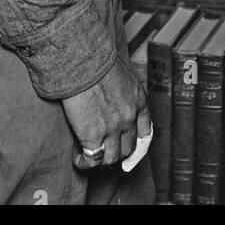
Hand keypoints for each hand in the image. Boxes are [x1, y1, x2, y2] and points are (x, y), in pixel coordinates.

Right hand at [63, 56, 150, 170]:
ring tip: (90, 156)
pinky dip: (85, 163)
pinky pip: (92, 160)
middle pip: (128, 148)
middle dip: (118, 152)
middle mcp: (129, 118)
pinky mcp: (93, 136)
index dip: (138, 144)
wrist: (83, 62)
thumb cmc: (97, 60)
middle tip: (106, 151)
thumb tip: (114, 95)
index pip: (146, 131)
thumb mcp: (122, 73)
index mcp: (139, 101)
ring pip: (112, 158)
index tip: (131, 150)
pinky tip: (79, 159)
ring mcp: (112, 129)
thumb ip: (123, 90)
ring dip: (102, 160)